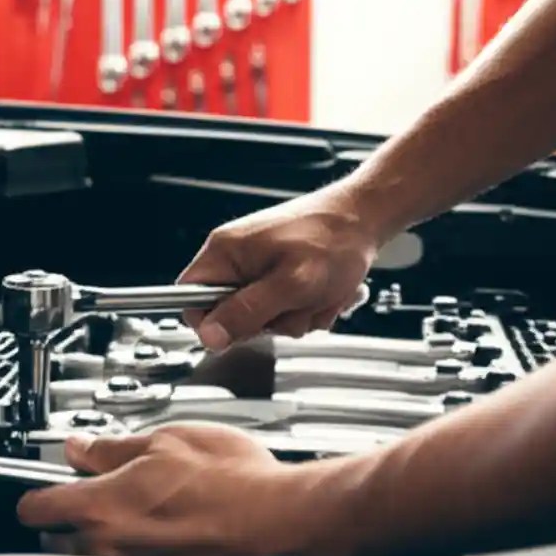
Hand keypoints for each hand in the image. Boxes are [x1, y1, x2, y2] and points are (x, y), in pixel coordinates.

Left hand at [15, 422, 384, 555]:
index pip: (36, 509)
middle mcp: (110, 549)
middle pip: (56, 541)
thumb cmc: (234, 482)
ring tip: (137, 512)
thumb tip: (80, 448)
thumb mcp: (167, 440)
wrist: (281, 523)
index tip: (47, 485)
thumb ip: (111, 448)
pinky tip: (165, 532)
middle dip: (67, 519)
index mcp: (101, 508)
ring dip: (100, 540)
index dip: (38, 493)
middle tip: (96, 492)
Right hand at [177, 185, 383, 349]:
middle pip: (229, 315)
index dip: (212, 322)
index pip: (189, 298)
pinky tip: (320, 292)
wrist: (366, 219)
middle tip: (295, 302)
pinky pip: (282, 312)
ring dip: (293, 316)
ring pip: (261, 319)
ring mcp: (258, 268)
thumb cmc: (334, 240)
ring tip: (315, 293)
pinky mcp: (278, 276)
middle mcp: (235, 259)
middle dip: (267, 321)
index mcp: (225, 252)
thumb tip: (210, 336)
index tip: (245, 326)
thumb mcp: (290, 284)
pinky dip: (305, 310)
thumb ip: (247, 311)